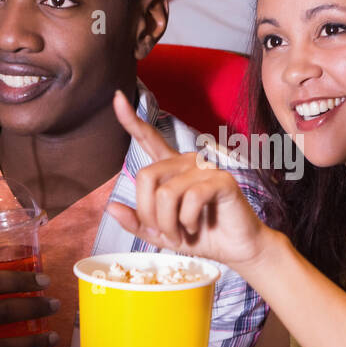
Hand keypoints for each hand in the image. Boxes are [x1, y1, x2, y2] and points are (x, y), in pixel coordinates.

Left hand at [107, 89, 270, 268]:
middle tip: (164, 233)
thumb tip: (111, 207)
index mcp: (171, 168)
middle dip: (149, 214)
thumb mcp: (161, 234)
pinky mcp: (221, 180)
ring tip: (182, 234)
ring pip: (165, 193)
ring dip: (168, 224)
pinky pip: (190, 198)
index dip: (131, 120)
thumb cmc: (201, 236)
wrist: (235, 248)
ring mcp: (204, 168)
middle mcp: (186, 161)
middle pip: (146, 176)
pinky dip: (187, 221)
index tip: (117, 98)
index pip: (148, 139)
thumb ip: (137, 222)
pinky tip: (196, 227)